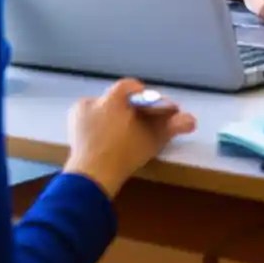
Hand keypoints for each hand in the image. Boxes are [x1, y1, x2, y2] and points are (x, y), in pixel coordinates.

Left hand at [63, 79, 196, 197]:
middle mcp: (94, 99)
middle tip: (140, 124)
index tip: (153, 110)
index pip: (132, 87)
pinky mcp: (72, 127)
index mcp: (114, 97)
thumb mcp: (153, 139)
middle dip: (129, 109)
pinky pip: (87, 120)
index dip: (146, 97)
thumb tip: (192, 119)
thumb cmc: (125, 154)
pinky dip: (97, 126)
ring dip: (113, 117)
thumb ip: (173, 126)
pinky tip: (104, 139)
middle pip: (116, 99)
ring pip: (101, 110)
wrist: (92, 175)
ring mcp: (78, 113)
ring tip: (123, 134)